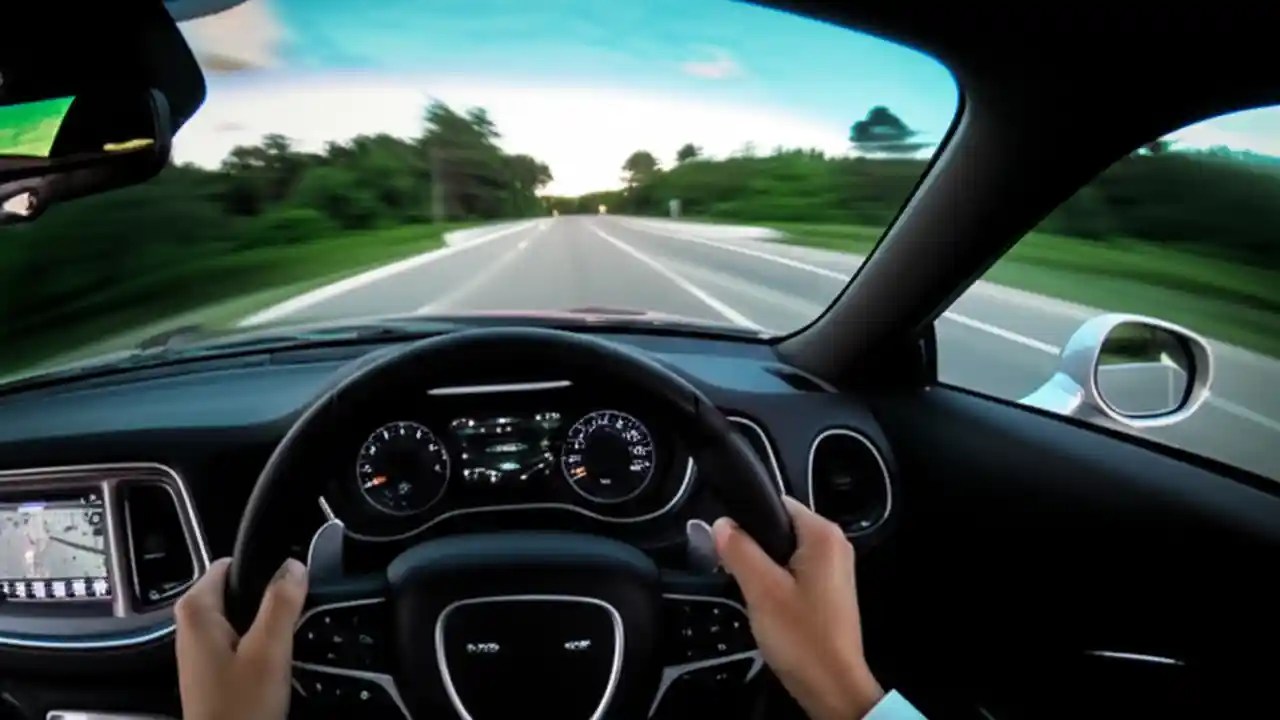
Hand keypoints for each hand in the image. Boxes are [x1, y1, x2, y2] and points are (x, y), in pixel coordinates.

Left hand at [176, 557, 308, 719]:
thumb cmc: (242, 703)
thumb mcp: (268, 650)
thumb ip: (281, 603)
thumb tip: (294, 563)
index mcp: (196, 611)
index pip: (228, 564)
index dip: (261, 567)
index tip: (291, 581)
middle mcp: (191, 625)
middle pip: (235, 590)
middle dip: (266, 596)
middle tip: (297, 609)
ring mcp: (200, 649)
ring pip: (240, 616)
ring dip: (265, 621)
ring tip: (292, 630)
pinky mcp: (212, 669)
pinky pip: (239, 638)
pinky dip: (258, 641)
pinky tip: (277, 655)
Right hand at [713, 497, 883, 719]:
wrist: (832, 686)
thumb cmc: (801, 635)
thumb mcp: (762, 590)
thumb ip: (739, 550)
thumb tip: (720, 523)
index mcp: (823, 534)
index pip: (776, 503)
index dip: (746, 519)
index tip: (726, 543)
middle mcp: (834, 544)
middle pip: (779, 527)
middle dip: (753, 545)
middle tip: (733, 570)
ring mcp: (834, 568)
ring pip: (784, 551)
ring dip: (762, 566)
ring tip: (748, 589)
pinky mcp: (829, 589)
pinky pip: (794, 570)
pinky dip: (776, 581)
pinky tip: (765, 602)